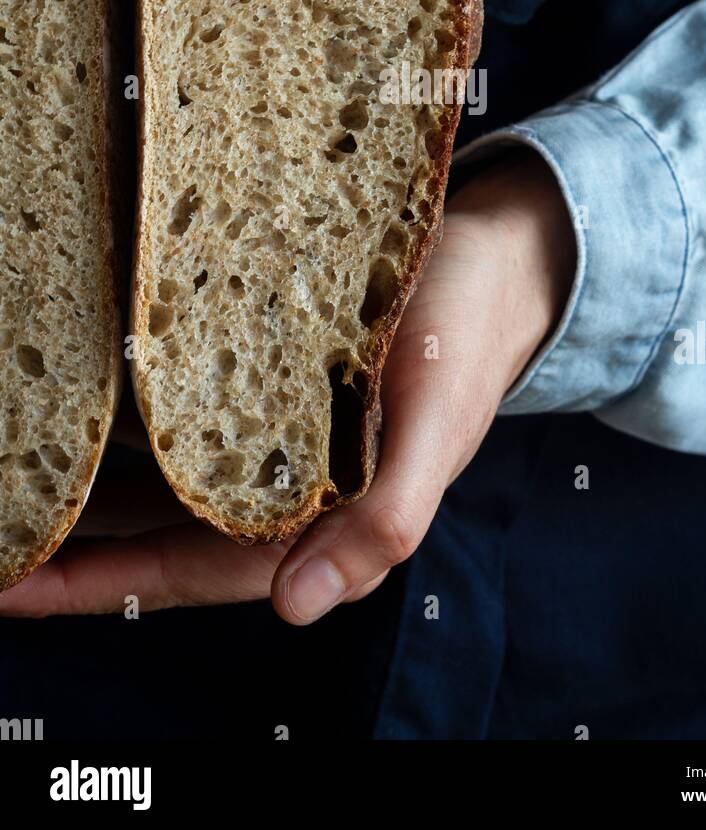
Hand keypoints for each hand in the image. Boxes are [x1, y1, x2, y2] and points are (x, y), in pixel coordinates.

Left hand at [0, 150, 573, 618]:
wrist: (495, 259)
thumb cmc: (466, 334)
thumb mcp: (436, 421)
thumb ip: (386, 518)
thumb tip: (297, 608)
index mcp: (329, 517)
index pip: (194, 569)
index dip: (104, 586)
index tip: (15, 586)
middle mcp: (292, 489)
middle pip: (163, 537)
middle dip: (76, 547)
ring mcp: (278, 441)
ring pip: (168, 485)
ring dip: (93, 493)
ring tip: (17, 482)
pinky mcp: (273, 389)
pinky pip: (187, 422)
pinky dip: (134, 430)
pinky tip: (85, 415)